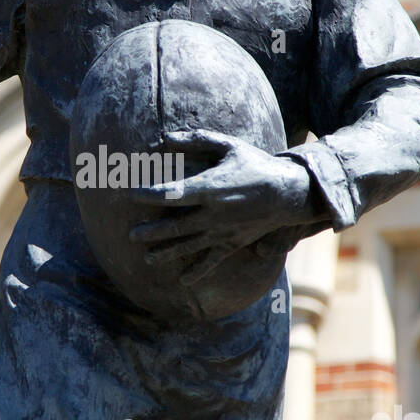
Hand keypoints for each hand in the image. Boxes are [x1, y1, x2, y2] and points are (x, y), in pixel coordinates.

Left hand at [128, 129, 313, 285]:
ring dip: (165, 253)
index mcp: (210, 188)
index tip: (131, 194)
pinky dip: (197, 271)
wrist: (288, 193)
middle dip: (151, 232)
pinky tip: (183, 280)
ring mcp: (222, 232)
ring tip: (146, 258)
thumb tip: (164, 139)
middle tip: (131, 235)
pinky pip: (211, 261)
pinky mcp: (232, 243)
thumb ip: (196, 140)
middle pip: (174, 226)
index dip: (149, 195)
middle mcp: (212, 214)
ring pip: (188, 245)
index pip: (171, 194)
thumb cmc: (255, 164)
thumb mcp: (228, 146)